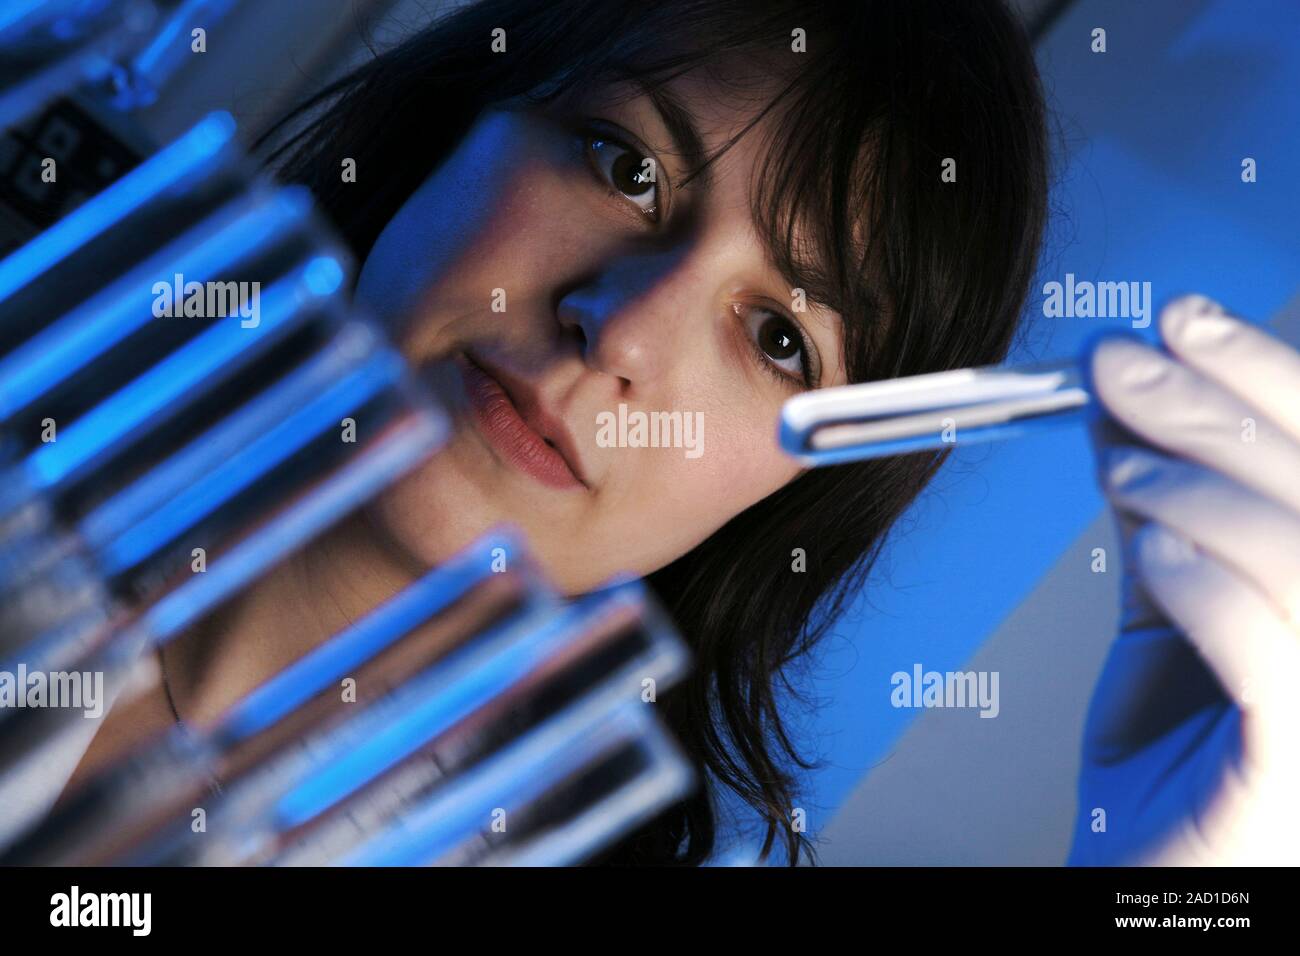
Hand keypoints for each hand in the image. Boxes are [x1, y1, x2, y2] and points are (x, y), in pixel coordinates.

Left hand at [1070, 294, 1299, 865]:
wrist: (1150, 875)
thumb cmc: (1172, 748)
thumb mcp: (1169, 608)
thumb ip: (1161, 513)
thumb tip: (1120, 404)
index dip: (1263, 370)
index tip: (1179, 317)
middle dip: (1212, 401)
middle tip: (1115, 362)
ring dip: (1196, 486)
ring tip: (1118, 468)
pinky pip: (1274, 650)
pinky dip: (1205, 581)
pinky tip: (1151, 552)